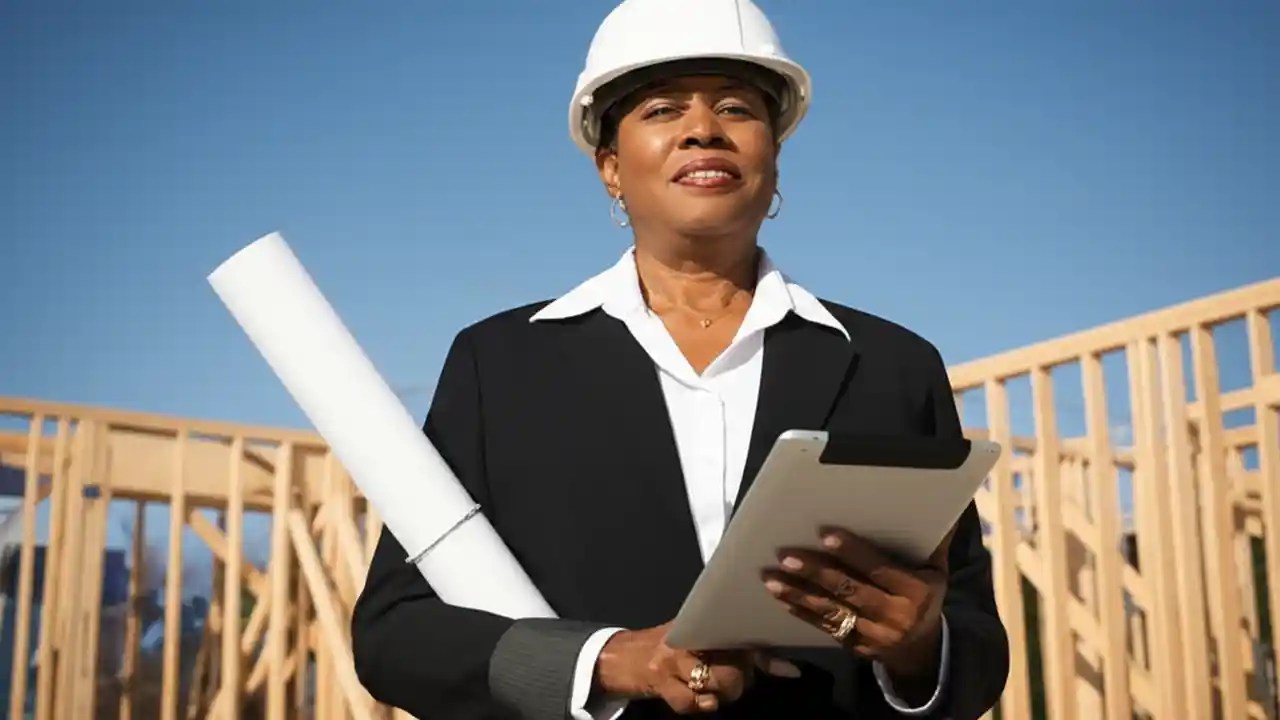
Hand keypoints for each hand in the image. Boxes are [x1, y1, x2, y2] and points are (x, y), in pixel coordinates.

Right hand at [594, 621, 798, 713]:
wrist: (618, 656)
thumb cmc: (666, 648)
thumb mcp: (700, 642)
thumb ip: (742, 652)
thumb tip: (789, 669)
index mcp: (702, 623)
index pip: (742, 637)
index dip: (766, 657)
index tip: (790, 671)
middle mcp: (689, 636)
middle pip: (734, 665)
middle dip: (739, 682)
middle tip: (731, 681)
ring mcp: (673, 657)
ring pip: (716, 682)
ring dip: (721, 695)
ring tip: (713, 692)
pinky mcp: (658, 679)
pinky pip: (689, 701)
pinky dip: (698, 706)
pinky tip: (699, 701)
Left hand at [761, 525, 952, 682]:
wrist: (921, 651)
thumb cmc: (925, 598)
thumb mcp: (936, 572)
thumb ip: (933, 542)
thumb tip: (943, 503)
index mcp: (915, 592)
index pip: (880, 569)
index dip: (853, 552)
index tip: (826, 535)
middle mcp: (893, 615)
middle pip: (850, 590)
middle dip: (816, 572)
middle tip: (786, 555)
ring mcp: (872, 634)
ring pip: (832, 611)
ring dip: (799, 594)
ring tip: (772, 578)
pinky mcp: (854, 647)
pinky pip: (825, 627)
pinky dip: (802, 612)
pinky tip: (781, 598)